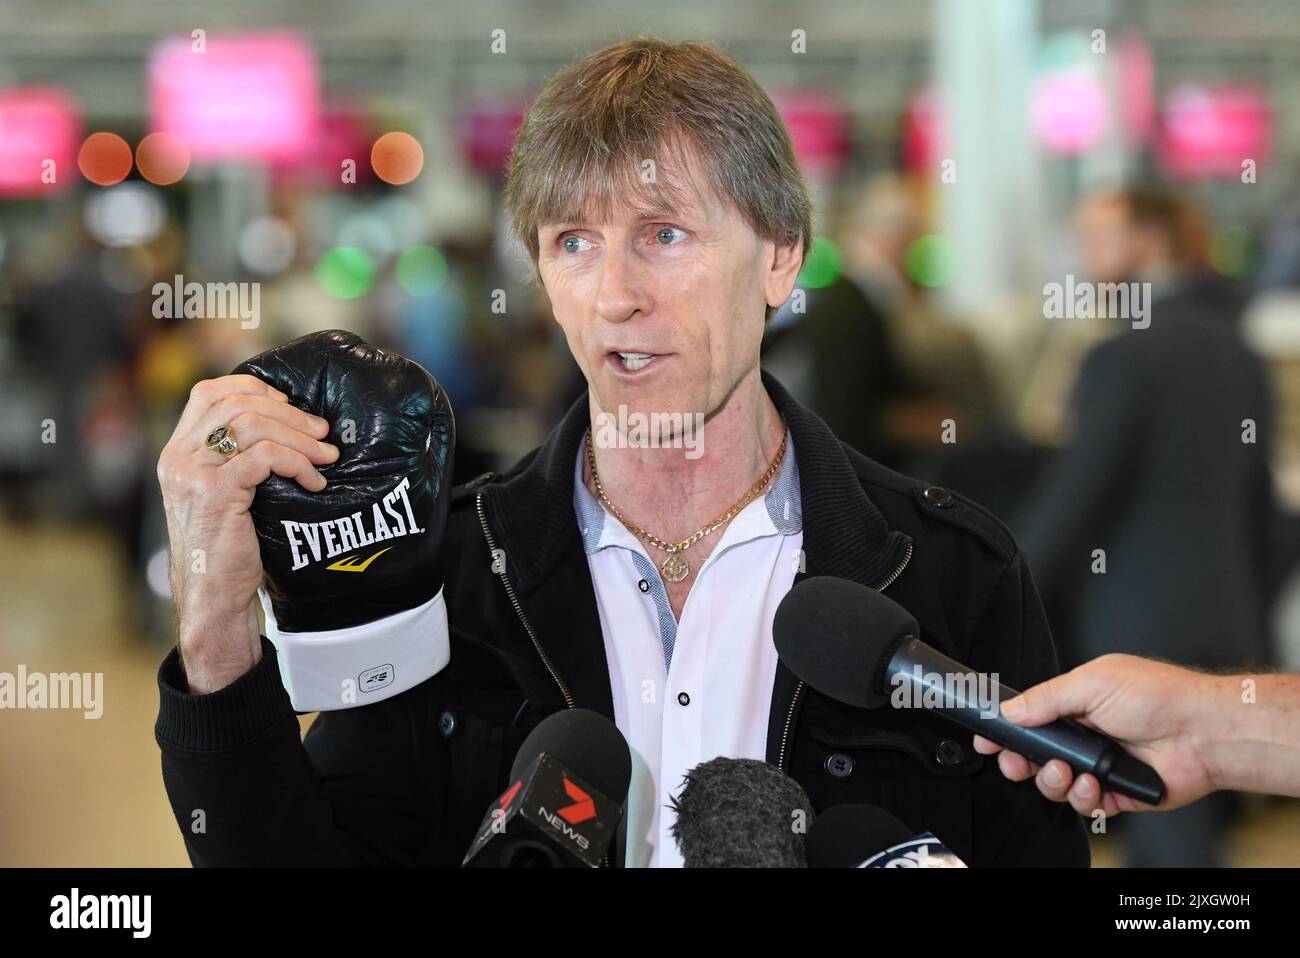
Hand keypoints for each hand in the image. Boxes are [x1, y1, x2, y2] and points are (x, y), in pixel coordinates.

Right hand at [156, 375, 337, 693]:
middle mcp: (178, 457)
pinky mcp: (215, 492)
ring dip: (300, 437)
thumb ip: (238, 459)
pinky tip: (314, 483)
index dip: (255, 389)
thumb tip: (290, 425)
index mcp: (177, 452)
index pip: (208, 392)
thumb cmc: (228, 549)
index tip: (292, 406)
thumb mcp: (226, 495)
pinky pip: (266, 457)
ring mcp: (192, 473)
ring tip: (328, 456)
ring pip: (254, 426)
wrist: (214, 597)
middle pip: (237, 403)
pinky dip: (297, 463)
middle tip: (323, 432)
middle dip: (289, 413)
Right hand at [972, 654, 1220, 816]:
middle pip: (1036, 757)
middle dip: (1021, 763)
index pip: (1030, 720)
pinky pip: (1085, 804)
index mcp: (1076, 704)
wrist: (1203, 732)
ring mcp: (1100, 766)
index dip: (1007, 733)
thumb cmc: (1157, 696)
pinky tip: (1094, 784)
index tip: (988, 741)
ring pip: (1056, 784)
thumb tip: (1010, 709)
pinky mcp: (1117, 793)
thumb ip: (1046, 698)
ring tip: (1065, 772)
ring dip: (1053, 780)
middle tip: (1017, 764)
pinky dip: (1084, 797)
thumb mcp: (1091, 683)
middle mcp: (1085, 736)